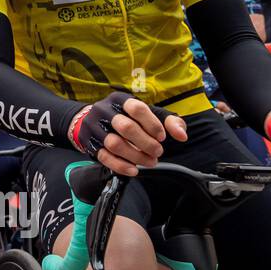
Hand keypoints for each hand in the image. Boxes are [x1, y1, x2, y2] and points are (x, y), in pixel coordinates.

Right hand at [70, 92, 186, 175]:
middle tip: (158, 152)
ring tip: (149, 162)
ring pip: (114, 144)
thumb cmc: (127, 118)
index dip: (152, 124)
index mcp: (120, 100)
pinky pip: (104, 156)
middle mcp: (104, 110)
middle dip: (146, 143)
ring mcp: (94, 126)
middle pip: (126, 127)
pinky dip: (120, 166)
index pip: (136, 108)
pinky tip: (134, 170)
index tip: (162, 137)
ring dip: (135, 156)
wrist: (90, 120)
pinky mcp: (88, 142)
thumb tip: (182, 136)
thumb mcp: (148, 114)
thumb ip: (168, 121)